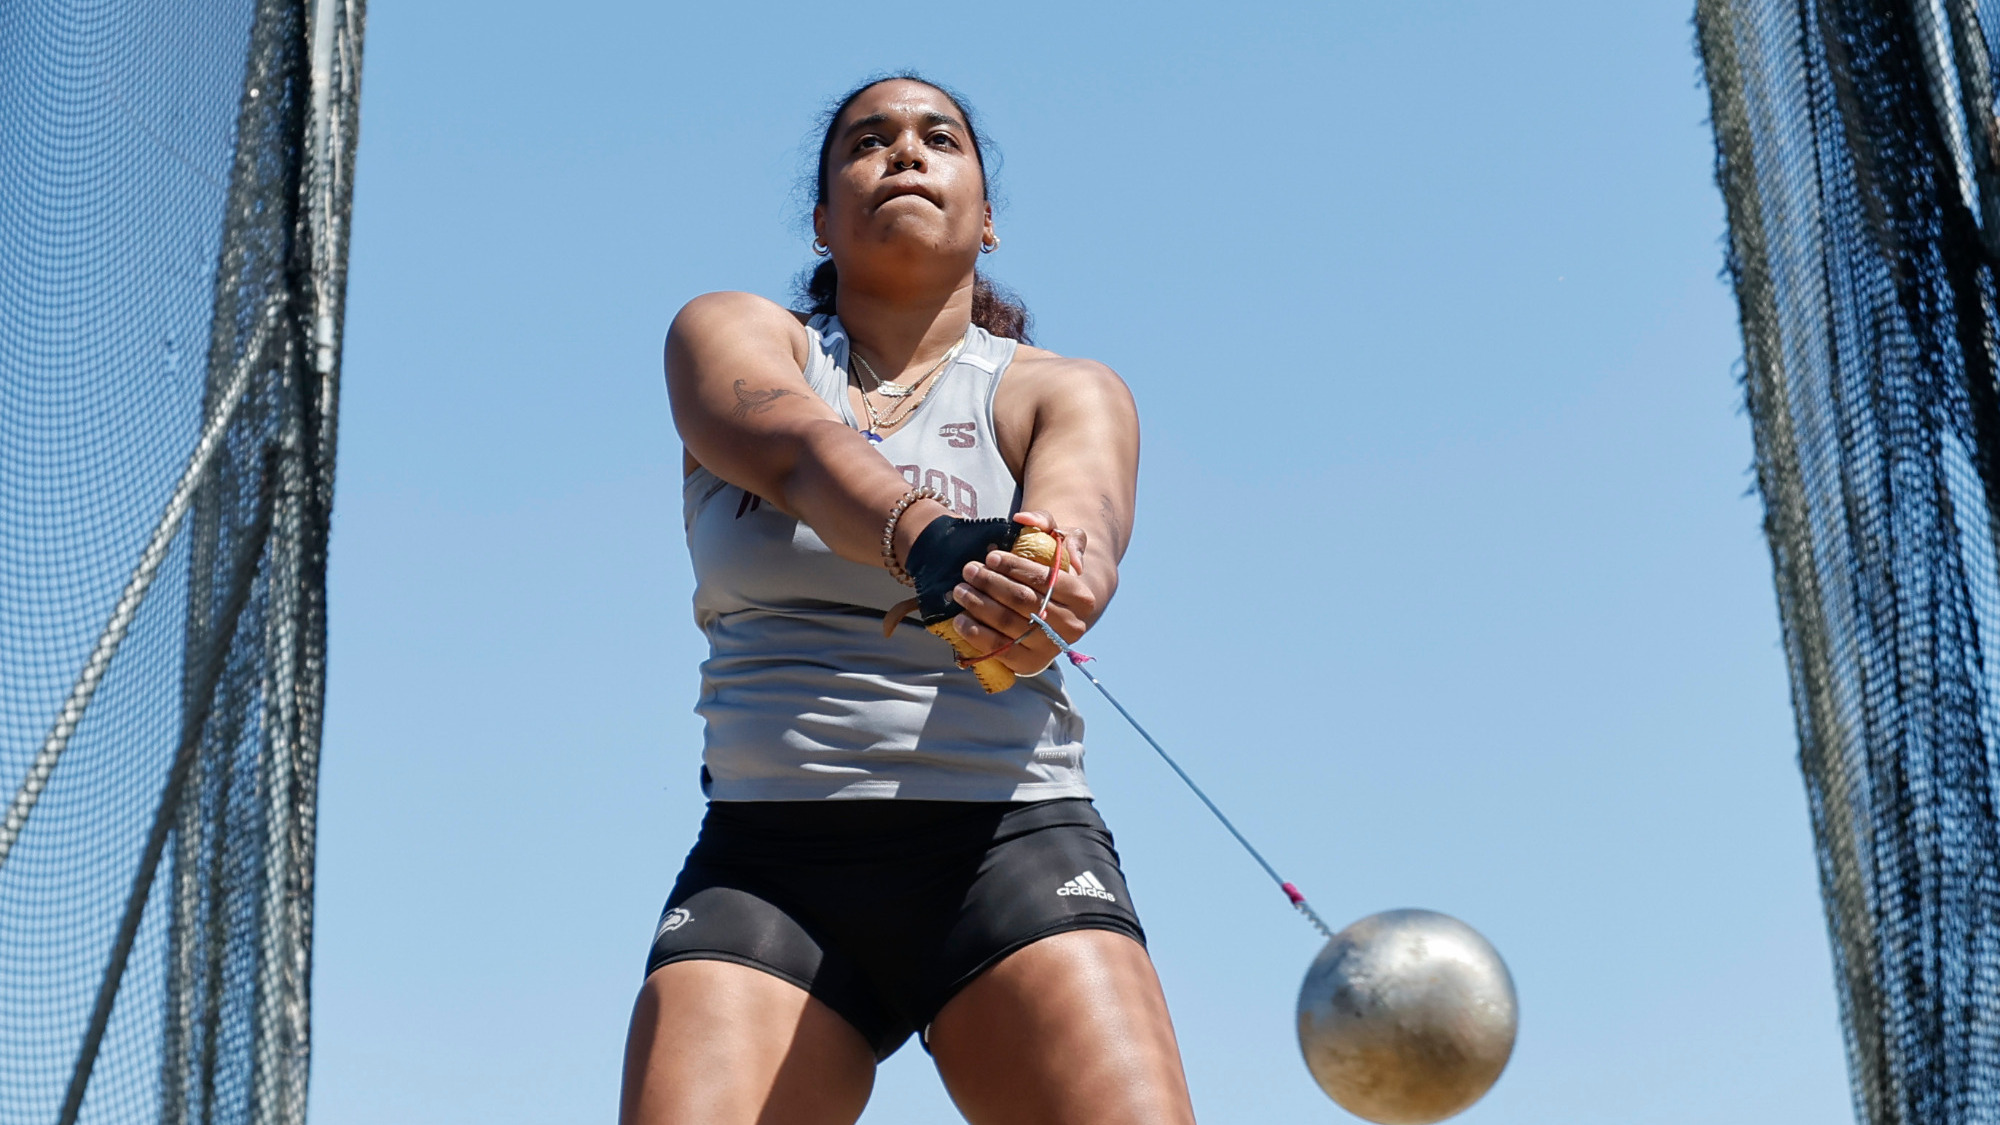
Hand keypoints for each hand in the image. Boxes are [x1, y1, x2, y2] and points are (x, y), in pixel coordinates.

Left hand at [948, 511, 1097, 674]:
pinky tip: (961, 618)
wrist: (1055, 610)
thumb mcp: (1058, 541)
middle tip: (969, 570)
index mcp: (1083, 599)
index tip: (991, 556)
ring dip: (978, 605)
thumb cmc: (1052, 571)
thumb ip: (1046, 522)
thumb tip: (1025, 519)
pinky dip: (976, 633)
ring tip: (960, 589)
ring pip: (1008, 624)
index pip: (1046, 580)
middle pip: (1024, 602)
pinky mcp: (1028, 665)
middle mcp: (1072, 627)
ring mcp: (1050, 649)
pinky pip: (998, 649)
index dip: (1015, 567)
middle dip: (991, 583)